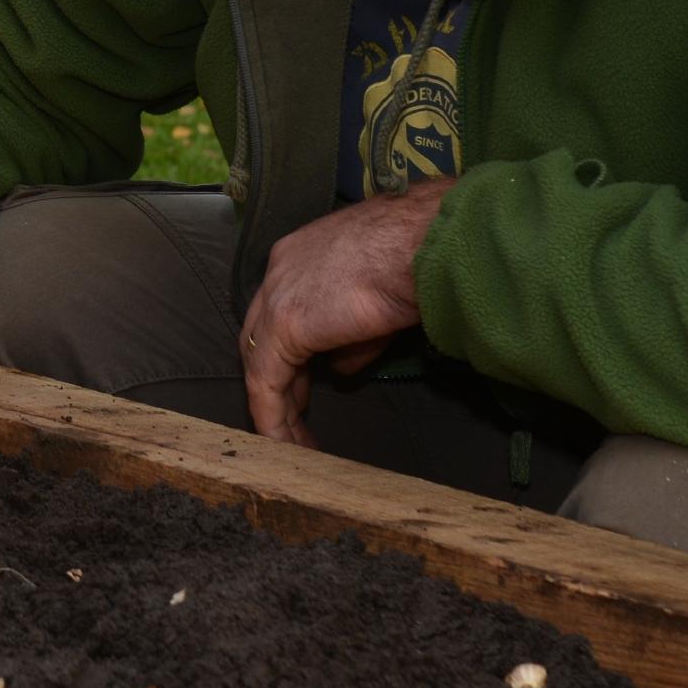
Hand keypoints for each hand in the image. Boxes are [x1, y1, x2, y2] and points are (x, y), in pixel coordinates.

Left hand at [237, 180, 452, 445]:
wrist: (426, 242)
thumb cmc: (421, 258)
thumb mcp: (381, 301)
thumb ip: (353, 337)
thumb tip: (339, 369)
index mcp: (303, 255)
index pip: (283, 310)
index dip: (290, 352)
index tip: (303, 385)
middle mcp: (280, 270)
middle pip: (263, 336)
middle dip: (278, 380)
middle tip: (293, 417)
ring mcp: (278, 294)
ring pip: (260, 361)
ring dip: (275, 406)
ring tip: (291, 446)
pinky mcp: (284, 324)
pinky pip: (266, 381)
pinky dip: (272, 415)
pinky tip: (282, 443)